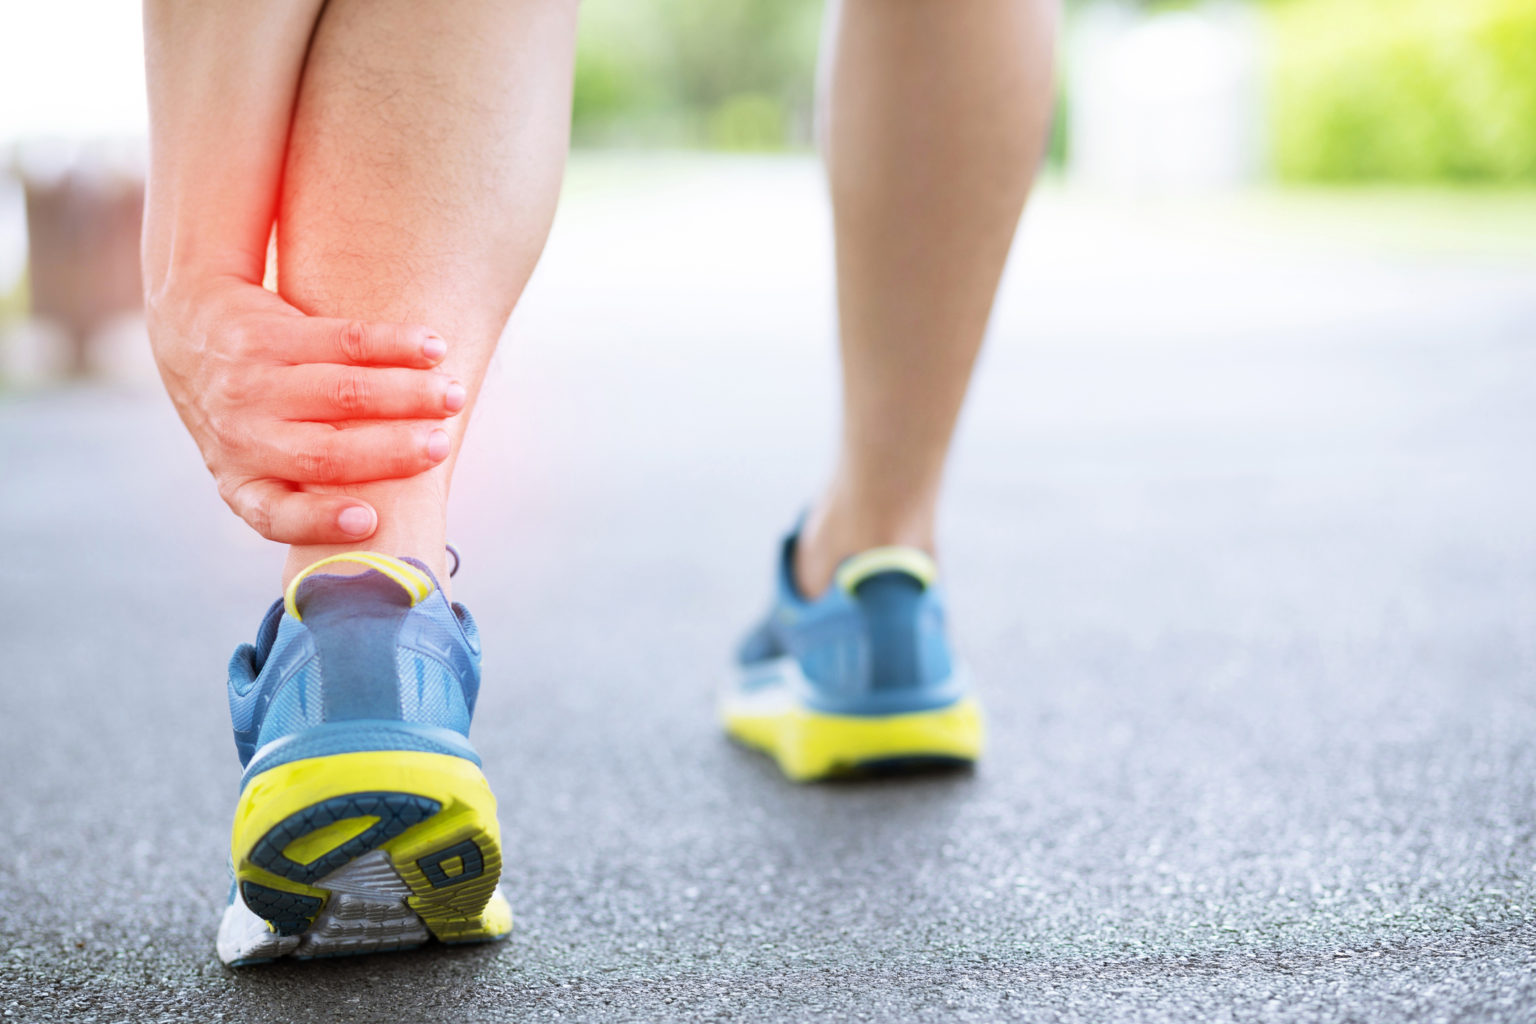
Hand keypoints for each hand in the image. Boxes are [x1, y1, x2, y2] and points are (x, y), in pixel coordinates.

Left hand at [147, 274, 465, 543]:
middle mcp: (241, 438)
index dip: (320, 520)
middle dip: (392, 451)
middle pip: (324, 453)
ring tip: (453, 394)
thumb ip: (310, 491)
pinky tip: (433, 347)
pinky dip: (395, 343)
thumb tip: (394, 530)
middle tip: (441, 445)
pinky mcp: (266, 335)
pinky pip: (343, 339)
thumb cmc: (253, 416)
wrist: (191, 329)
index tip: (367, 521)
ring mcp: (249, 384)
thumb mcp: (257, 464)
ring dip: (408, 393)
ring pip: (342, 392)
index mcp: (243, 484)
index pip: (274, 514)